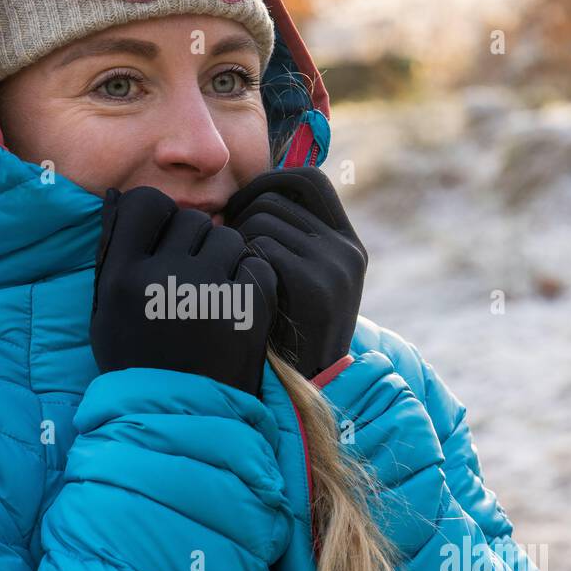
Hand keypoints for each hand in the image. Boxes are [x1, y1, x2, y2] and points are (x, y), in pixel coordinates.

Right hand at [90, 186, 278, 398]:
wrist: (181, 418)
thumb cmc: (139, 362)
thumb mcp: (106, 313)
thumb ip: (112, 255)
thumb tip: (117, 199)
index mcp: (123, 277)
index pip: (145, 202)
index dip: (158, 215)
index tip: (163, 238)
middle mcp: (164, 279)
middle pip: (190, 220)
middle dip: (193, 242)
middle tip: (191, 278)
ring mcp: (210, 294)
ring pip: (228, 238)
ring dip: (224, 259)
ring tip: (213, 295)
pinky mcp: (248, 309)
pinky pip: (257, 265)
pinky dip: (250, 283)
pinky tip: (235, 310)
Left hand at [222, 167, 367, 379]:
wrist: (303, 390)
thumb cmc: (284, 334)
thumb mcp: (299, 283)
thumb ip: (290, 241)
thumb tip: (249, 194)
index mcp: (347, 243)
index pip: (309, 180)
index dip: (269, 181)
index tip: (242, 205)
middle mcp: (346, 250)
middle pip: (278, 198)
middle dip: (242, 214)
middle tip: (224, 241)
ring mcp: (333, 267)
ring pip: (262, 220)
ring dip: (236, 241)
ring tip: (231, 272)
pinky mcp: (314, 285)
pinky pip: (259, 247)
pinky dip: (239, 264)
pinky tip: (236, 290)